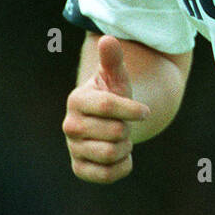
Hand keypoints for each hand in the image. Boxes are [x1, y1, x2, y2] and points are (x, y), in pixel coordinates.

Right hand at [62, 36, 149, 182]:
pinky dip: (123, 166)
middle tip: (123, 124)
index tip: (145, 111)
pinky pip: (109, 174)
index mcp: (76, 100)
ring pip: (113, 153)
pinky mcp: (80, 169)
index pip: (109, 106)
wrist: (107, 123)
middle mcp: (69, 125)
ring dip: (126, 146)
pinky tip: (119, 156)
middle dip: (128, 128)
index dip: (133, 109)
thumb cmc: (113, 95)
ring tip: (120, 138)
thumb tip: (108, 39)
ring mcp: (73, 148)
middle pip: (116, 131)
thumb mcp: (116, 77)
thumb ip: (113, 59)